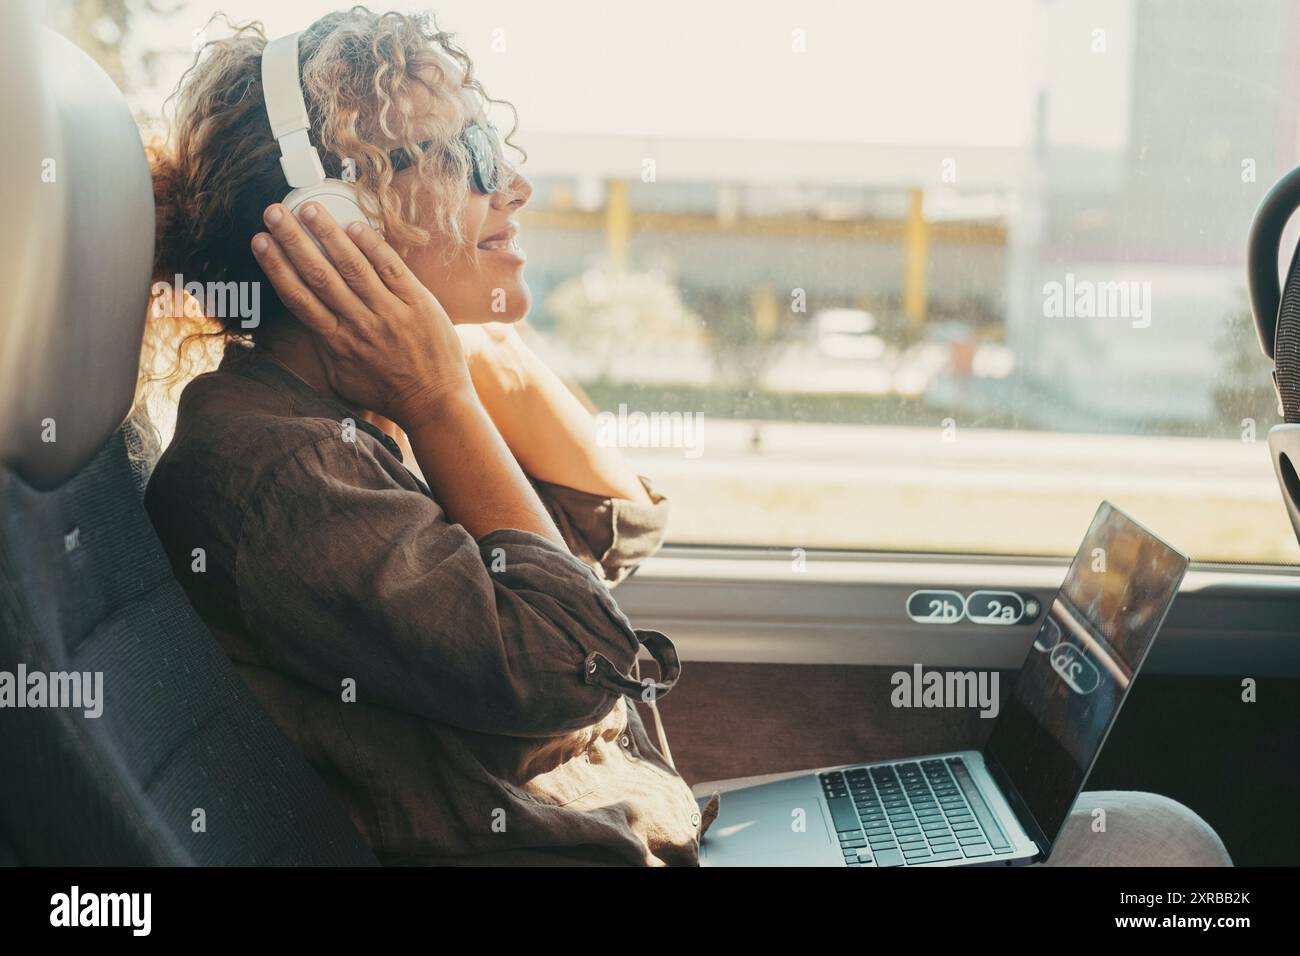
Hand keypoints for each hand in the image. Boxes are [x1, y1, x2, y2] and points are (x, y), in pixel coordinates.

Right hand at [251, 202, 471, 430]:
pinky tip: (355, 225)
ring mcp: (389, 312)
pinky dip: (373, 246)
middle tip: (274, 212)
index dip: (276, 267)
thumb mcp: (344, 376)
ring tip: (309, 208)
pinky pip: (392, 269)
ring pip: (353, 267)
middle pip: (319, 275)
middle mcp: (359, 324)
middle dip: (293, 241)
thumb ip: (324, 348)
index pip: (298, 298)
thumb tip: (303, 324)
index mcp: (336, 341)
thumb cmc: (388, 391)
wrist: (435, 403)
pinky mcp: (418, 303)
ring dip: (328, 235)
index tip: (259, 241)